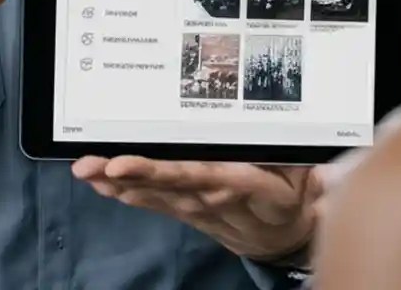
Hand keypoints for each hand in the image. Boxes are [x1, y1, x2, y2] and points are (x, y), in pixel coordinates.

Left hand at [73, 156, 323, 263]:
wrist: (282, 235)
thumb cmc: (290, 189)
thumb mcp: (301, 173)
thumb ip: (295, 164)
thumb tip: (314, 169)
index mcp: (242, 183)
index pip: (196, 176)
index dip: (158, 172)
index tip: (122, 165)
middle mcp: (212, 197)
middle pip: (164, 184)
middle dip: (125, 174)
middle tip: (93, 165)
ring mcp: (195, 206)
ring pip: (153, 194)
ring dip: (117, 183)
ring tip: (86, 170)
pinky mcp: (185, 210)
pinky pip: (153, 202)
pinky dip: (124, 192)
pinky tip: (98, 183)